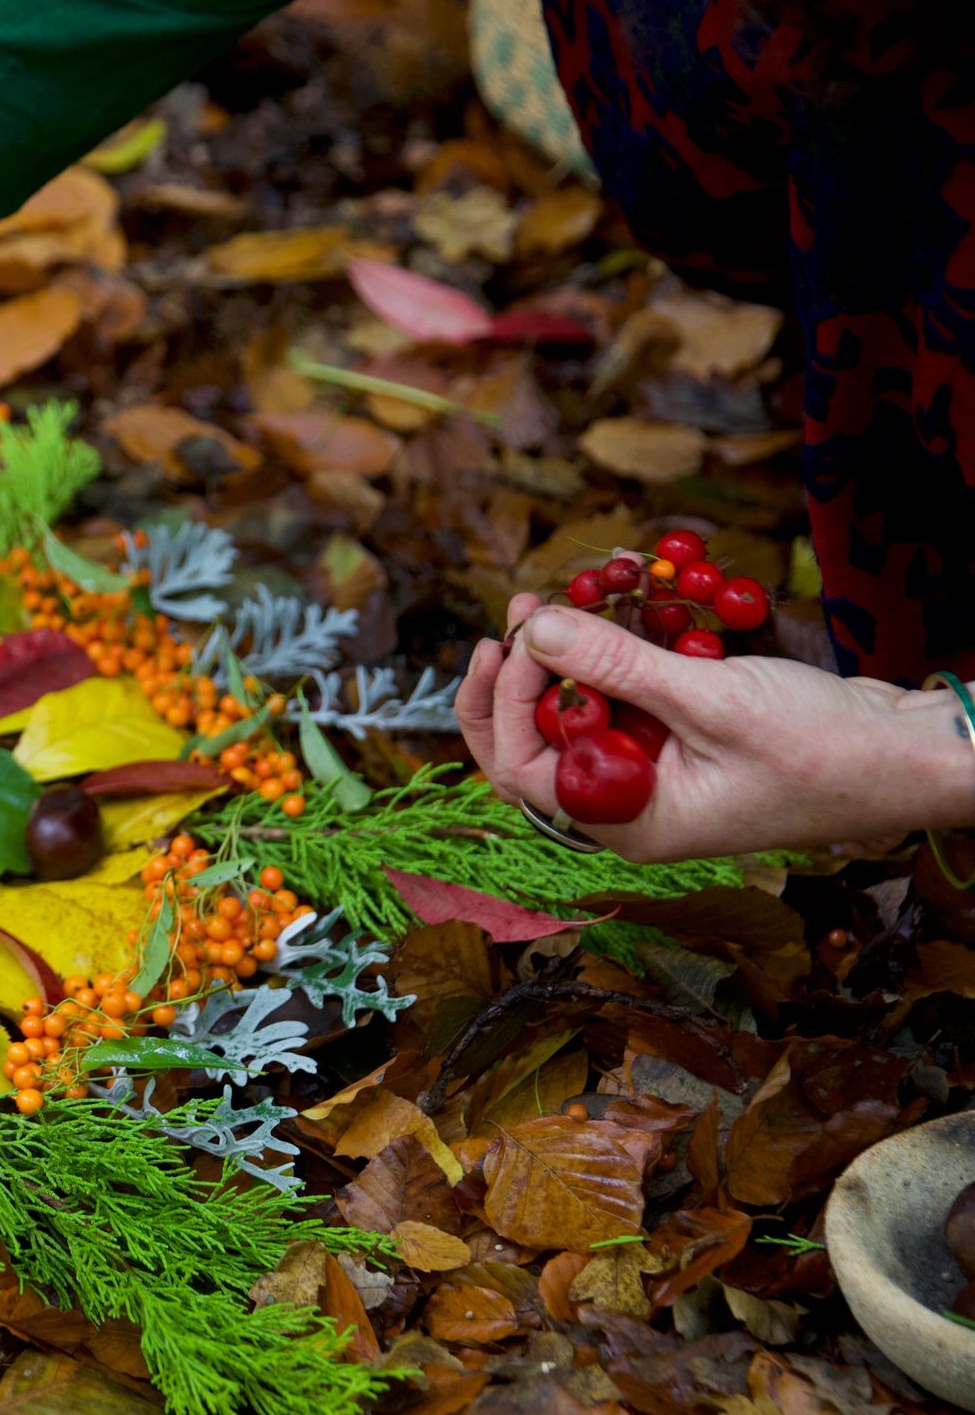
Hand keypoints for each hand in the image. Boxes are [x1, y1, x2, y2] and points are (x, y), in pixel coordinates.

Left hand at [454, 597, 974, 860]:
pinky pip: (630, 695)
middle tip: (520, 609)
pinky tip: (619, 601)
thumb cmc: (823, 748)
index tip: (513, 639)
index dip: (502, 705)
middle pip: (538, 743)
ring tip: (561, 593)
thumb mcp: (711, 699)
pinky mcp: (682, 738)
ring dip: (568, 654)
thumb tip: (533, 629)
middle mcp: (630, 804)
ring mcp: (657, 772)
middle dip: (523, 675)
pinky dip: (620, 651)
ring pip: (581, 711)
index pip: (524, 770)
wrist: (912, 754)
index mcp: (627, 821)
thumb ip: (616, 665)